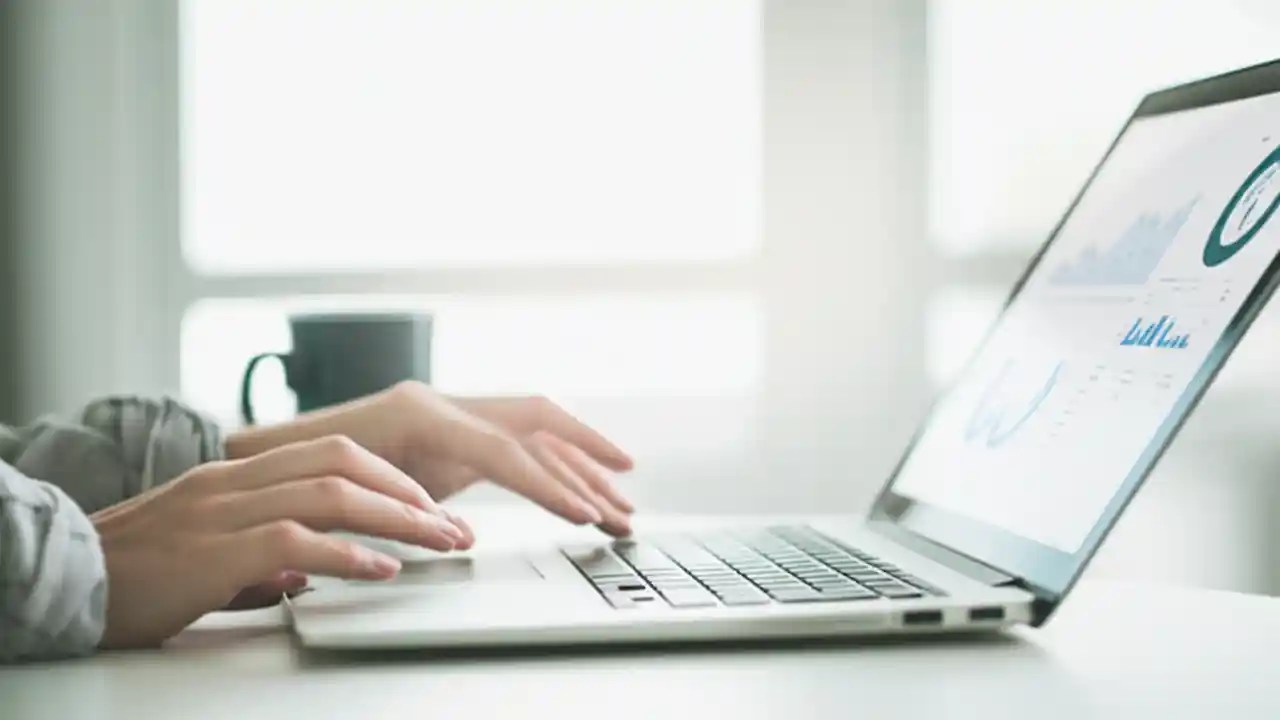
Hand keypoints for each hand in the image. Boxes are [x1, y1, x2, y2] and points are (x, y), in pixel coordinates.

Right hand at [91, 435, 465, 647]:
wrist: (61, 578)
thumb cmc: (130, 571)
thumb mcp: (202, 549)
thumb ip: (258, 552)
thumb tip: (305, 570)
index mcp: (235, 474)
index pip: (330, 452)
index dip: (388, 473)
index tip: (427, 501)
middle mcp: (235, 481)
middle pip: (344, 463)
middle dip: (408, 490)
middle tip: (451, 521)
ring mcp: (224, 511)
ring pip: (333, 495)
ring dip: (397, 518)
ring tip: (438, 541)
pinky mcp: (214, 551)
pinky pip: (298, 542)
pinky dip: (350, 555)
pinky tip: (383, 571)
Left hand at [226, 383, 635, 536]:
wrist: (260, 453)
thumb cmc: (293, 473)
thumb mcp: (342, 494)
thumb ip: (404, 511)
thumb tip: (461, 536)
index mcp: (418, 413)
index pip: (505, 449)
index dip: (550, 484)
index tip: (585, 515)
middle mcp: (441, 404)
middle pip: (536, 421)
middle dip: (587, 457)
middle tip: (626, 500)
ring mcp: (448, 415)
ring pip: (532, 434)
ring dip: (578, 467)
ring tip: (618, 506)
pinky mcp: (448, 436)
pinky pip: (512, 448)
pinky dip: (548, 469)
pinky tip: (574, 492)